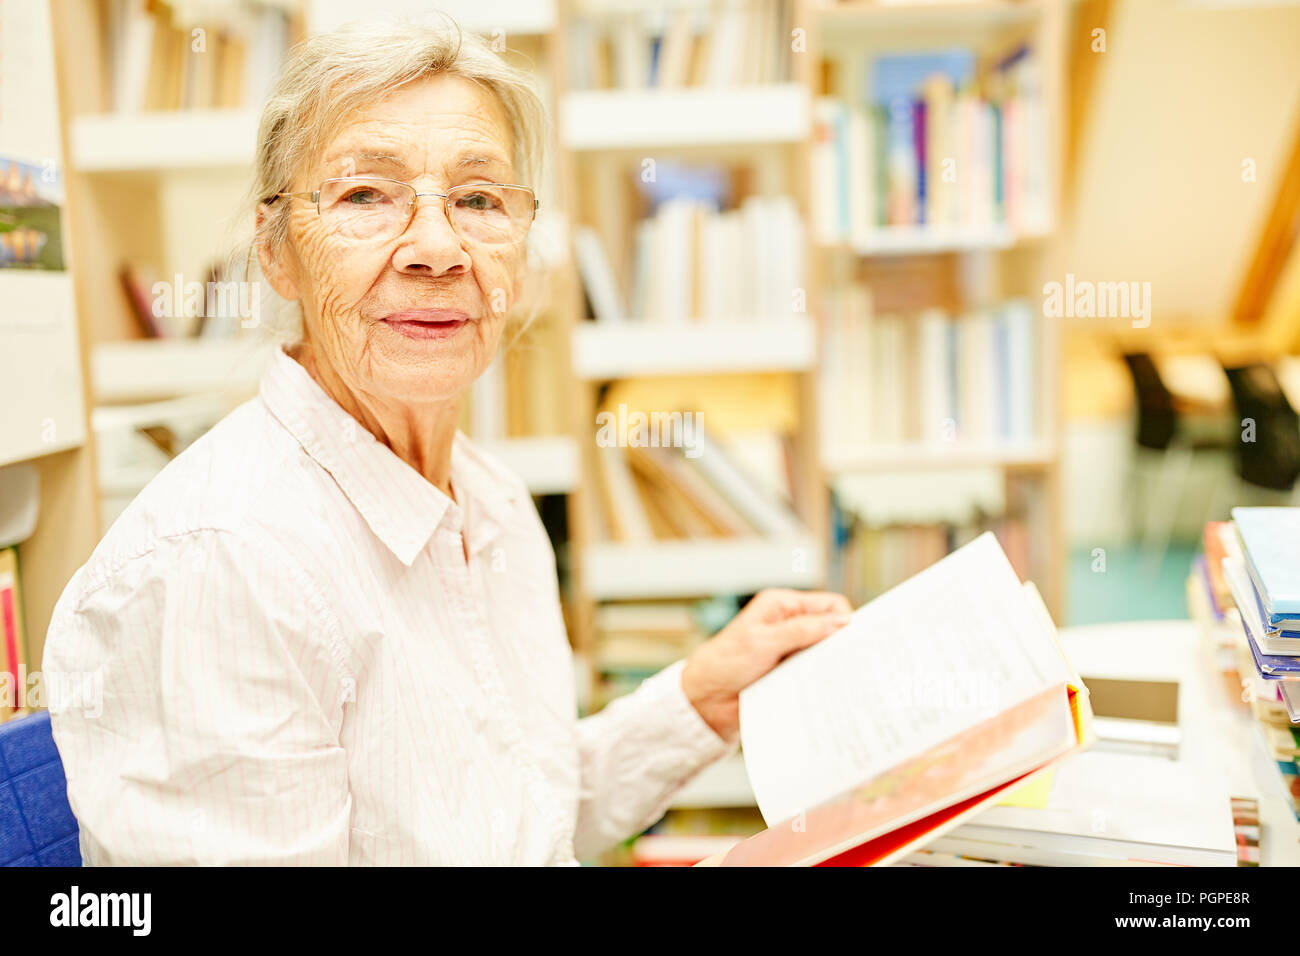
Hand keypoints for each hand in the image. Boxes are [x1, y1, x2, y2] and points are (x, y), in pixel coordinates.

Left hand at [681, 589, 852, 741]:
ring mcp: (792, 651)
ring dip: (833, 666)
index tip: (857, 641)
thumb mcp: (764, 641)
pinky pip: (817, 675)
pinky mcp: (792, 674)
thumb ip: (802, 630)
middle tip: (859, 663)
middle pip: (831, 630)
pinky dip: (823, 681)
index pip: (829, 605)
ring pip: (826, 654)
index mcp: (783, 606)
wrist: (706, 701)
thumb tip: (842, 621)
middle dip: (842, 644)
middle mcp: (790, 625)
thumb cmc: (725, 662)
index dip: (844, 620)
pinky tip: (831, 692)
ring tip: (847, 681)